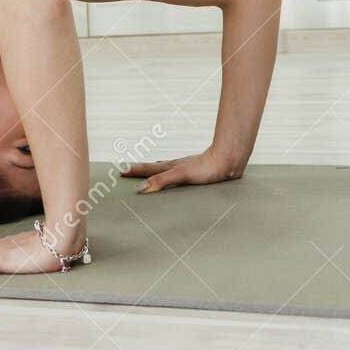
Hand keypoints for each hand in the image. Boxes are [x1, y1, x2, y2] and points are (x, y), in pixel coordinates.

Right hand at [122, 148, 244, 193]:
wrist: (228, 160)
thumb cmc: (207, 169)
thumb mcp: (181, 175)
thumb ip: (162, 181)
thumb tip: (141, 189)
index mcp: (171, 167)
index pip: (148, 169)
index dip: (135, 171)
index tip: (121, 171)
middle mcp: (177, 166)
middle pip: (154, 168)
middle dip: (141, 170)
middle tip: (128, 170)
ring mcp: (186, 168)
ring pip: (166, 169)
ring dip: (154, 171)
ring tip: (149, 171)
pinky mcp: (197, 172)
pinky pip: (177, 173)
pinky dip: (170, 174)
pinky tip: (176, 175)